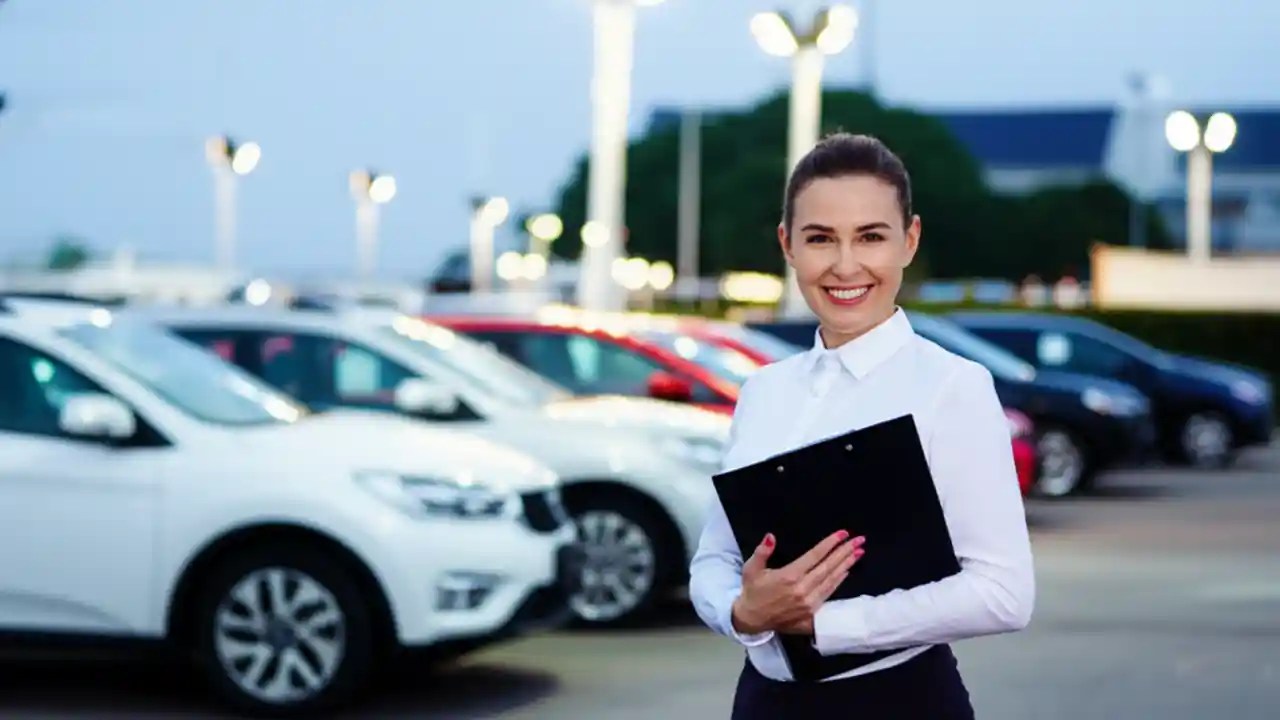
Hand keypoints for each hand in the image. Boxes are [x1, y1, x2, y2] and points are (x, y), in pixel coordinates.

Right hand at [731, 530, 864, 635]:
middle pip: (828, 567)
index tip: (843, 534)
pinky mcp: (811, 613)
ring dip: (846, 565)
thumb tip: (771, 536)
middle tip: (859, 540)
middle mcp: (802, 589)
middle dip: (845, 552)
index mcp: (789, 576)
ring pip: (831, 580)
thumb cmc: (752, 591)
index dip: (830, 543)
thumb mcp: (752, 569)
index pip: (815, 556)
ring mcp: (808, 603)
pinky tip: (846, 572)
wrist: (751, 619)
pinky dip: (839, 582)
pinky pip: (828, 594)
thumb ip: (762, 551)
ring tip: (858, 553)